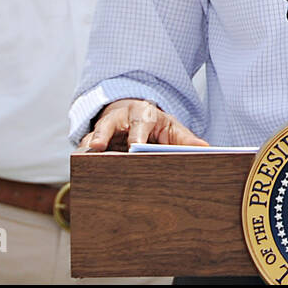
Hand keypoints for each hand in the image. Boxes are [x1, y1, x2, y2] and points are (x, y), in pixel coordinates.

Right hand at [76, 99, 208, 151]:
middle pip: (107, 125)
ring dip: (86, 149)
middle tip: (97, 147)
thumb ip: (185, 139)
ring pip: (90, 138)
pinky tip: (80, 175)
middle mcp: (118, 120)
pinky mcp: (90, 142)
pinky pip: (83, 150)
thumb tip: (206, 148)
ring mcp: (101, 130)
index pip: (139, 125)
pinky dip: (81, 161)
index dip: (137, 136)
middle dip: (102, 135)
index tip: (135, 147)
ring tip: (81, 161)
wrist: (133, 113)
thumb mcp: (171, 127)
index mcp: (142, 115)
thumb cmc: (154, 124)